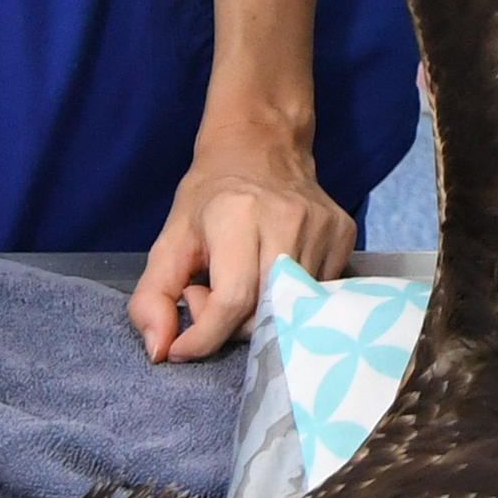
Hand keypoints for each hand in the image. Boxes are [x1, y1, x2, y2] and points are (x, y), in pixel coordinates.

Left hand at [132, 136, 355, 363]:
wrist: (262, 147)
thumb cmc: (211, 198)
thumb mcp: (170, 240)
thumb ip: (153, 297)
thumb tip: (160, 350)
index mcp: (238, 214)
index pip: (232, 300)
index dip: (205, 336)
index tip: (183, 348)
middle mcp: (288, 219)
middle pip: (264, 312)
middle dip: (230, 324)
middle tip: (211, 294)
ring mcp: (323, 227)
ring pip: (294, 310)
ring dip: (261, 313)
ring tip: (243, 281)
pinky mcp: (345, 235)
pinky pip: (317, 295)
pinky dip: (291, 300)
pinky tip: (274, 274)